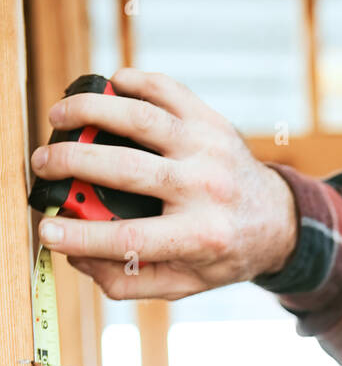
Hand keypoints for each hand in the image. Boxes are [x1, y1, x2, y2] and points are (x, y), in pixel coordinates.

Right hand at [29, 68, 297, 299]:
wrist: (276, 220)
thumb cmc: (221, 253)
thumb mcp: (184, 282)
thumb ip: (130, 279)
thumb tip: (76, 257)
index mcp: (200, 237)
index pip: (130, 238)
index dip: (82, 235)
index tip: (45, 229)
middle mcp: (207, 189)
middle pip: (127, 170)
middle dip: (73, 165)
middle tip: (42, 164)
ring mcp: (210, 148)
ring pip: (141, 119)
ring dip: (91, 111)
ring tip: (59, 117)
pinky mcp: (211, 120)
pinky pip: (165, 90)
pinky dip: (130, 83)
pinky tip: (105, 89)